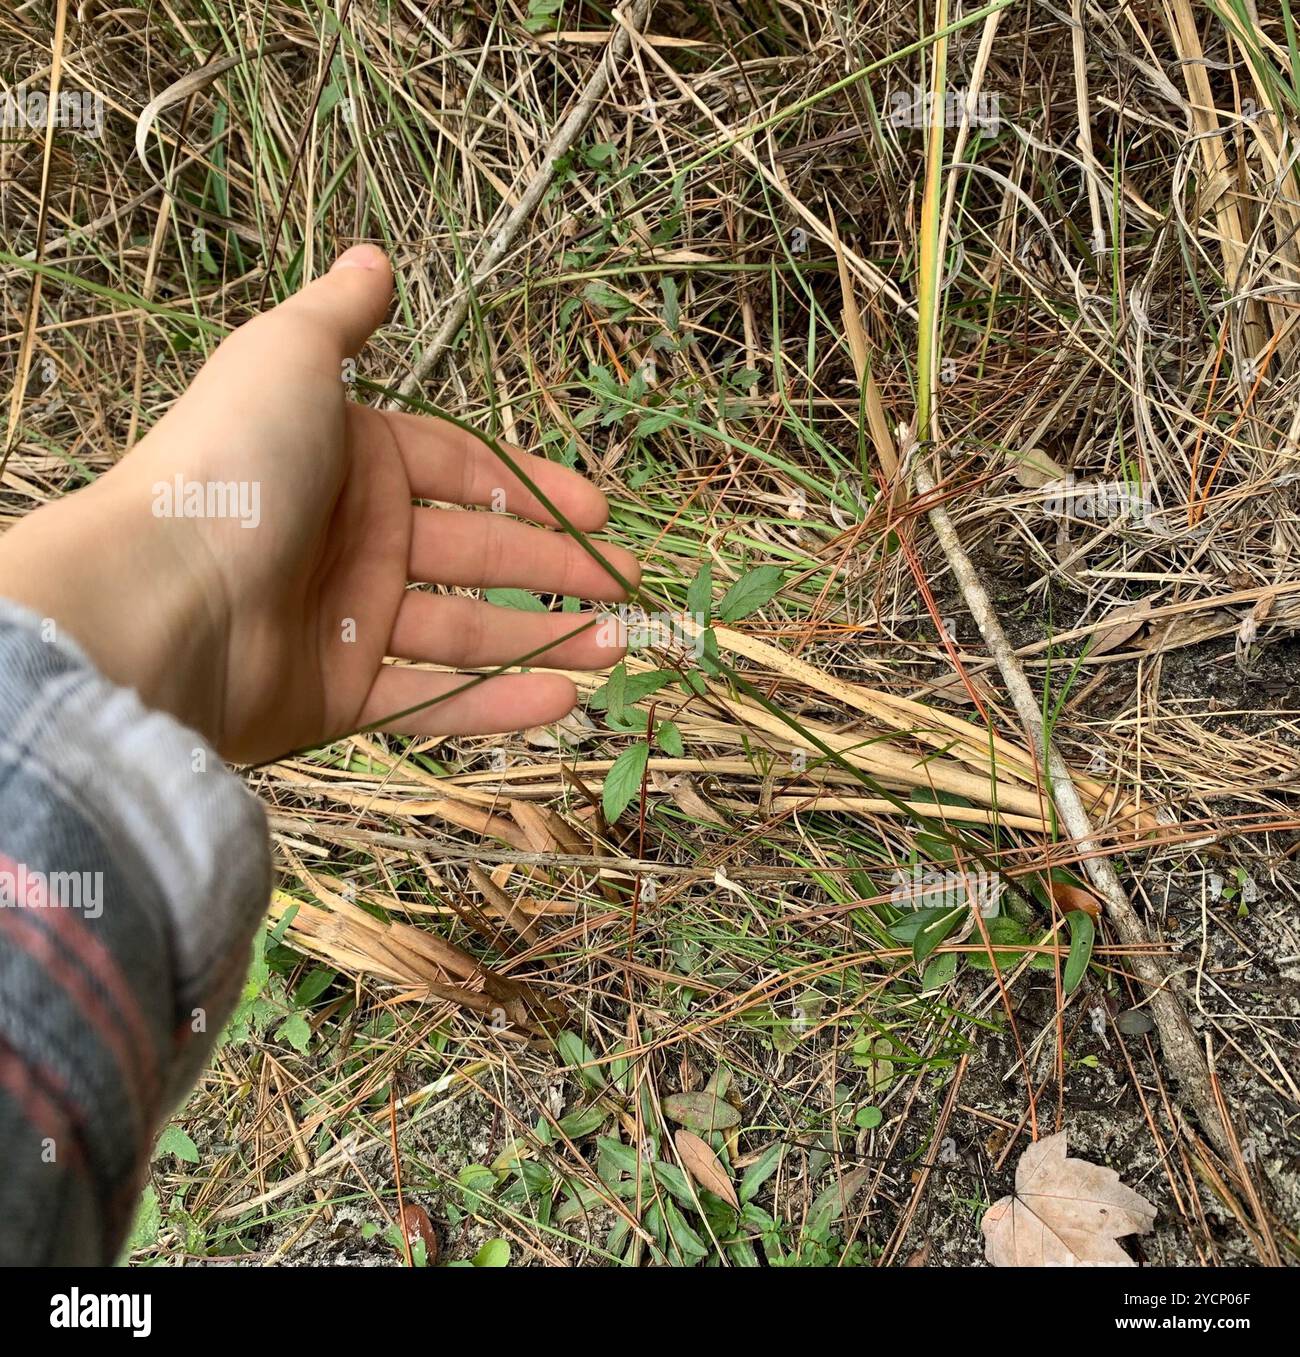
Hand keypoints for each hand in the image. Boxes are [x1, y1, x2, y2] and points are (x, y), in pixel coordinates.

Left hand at [0, 245, 638, 762]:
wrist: (162, 596)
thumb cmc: (235, 465)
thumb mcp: (289, 358)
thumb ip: (341, 316)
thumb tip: (375, 258)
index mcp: (353, 463)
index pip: (464, 473)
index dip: (532, 489)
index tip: (599, 511)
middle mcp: (356, 541)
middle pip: (478, 555)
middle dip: (556, 568)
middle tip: (626, 586)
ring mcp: (348, 624)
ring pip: (467, 632)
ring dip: (545, 639)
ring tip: (617, 647)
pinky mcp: (340, 697)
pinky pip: (431, 699)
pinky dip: (495, 703)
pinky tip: (562, 699)